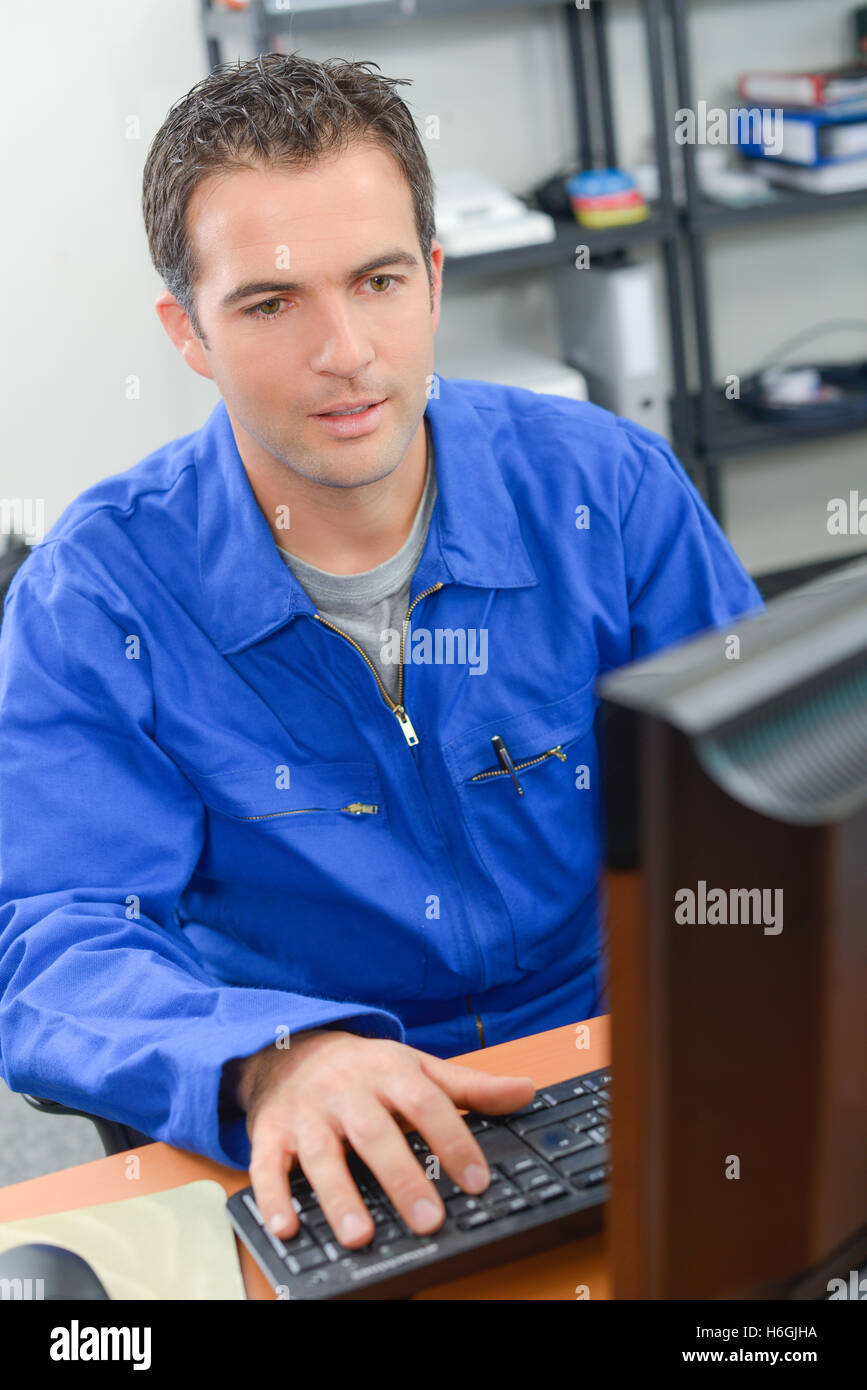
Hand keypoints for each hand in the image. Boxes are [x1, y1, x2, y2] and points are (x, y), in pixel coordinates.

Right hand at [237, 1028, 535, 1248]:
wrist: (290, 1046)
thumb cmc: (364, 1068)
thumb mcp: (418, 1067)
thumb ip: (471, 1086)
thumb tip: (526, 1092)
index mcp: (387, 1071)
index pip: (425, 1103)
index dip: (452, 1140)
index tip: (476, 1180)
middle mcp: (346, 1091)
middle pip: (374, 1133)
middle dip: (401, 1178)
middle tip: (427, 1220)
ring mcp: (306, 1112)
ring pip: (321, 1154)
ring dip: (338, 1196)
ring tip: (360, 1236)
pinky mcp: (270, 1133)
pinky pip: (268, 1164)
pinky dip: (274, 1196)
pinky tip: (287, 1226)